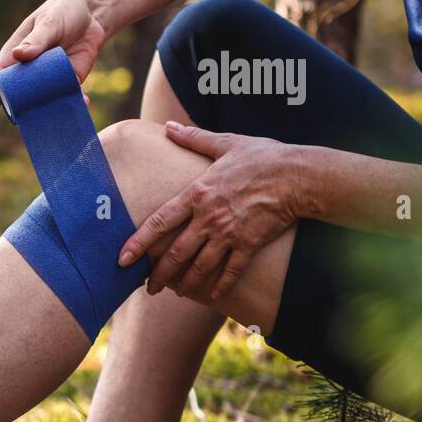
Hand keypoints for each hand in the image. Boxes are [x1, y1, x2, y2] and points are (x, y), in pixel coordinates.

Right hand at [0, 0, 106, 142]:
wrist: (92, 13)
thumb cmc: (61, 11)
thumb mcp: (49, 22)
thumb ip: (36, 40)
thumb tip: (19, 56)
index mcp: (10, 63)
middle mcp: (25, 78)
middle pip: (14, 107)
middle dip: (22, 121)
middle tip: (36, 125)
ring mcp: (46, 84)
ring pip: (41, 109)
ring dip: (49, 117)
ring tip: (60, 118)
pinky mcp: (68, 85)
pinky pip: (66, 101)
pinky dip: (73, 105)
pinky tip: (83, 100)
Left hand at [118, 123, 303, 300]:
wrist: (299, 175)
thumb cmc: (263, 157)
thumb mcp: (226, 143)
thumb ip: (194, 138)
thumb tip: (170, 126)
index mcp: (196, 194)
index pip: (158, 222)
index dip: (138, 243)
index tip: (121, 259)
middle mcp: (208, 217)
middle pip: (175, 252)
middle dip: (159, 274)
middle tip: (148, 288)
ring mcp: (229, 233)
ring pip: (199, 265)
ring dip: (185, 282)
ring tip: (175, 292)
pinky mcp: (250, 244)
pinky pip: (232, 270)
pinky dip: (221, 285)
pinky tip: (213, 295)